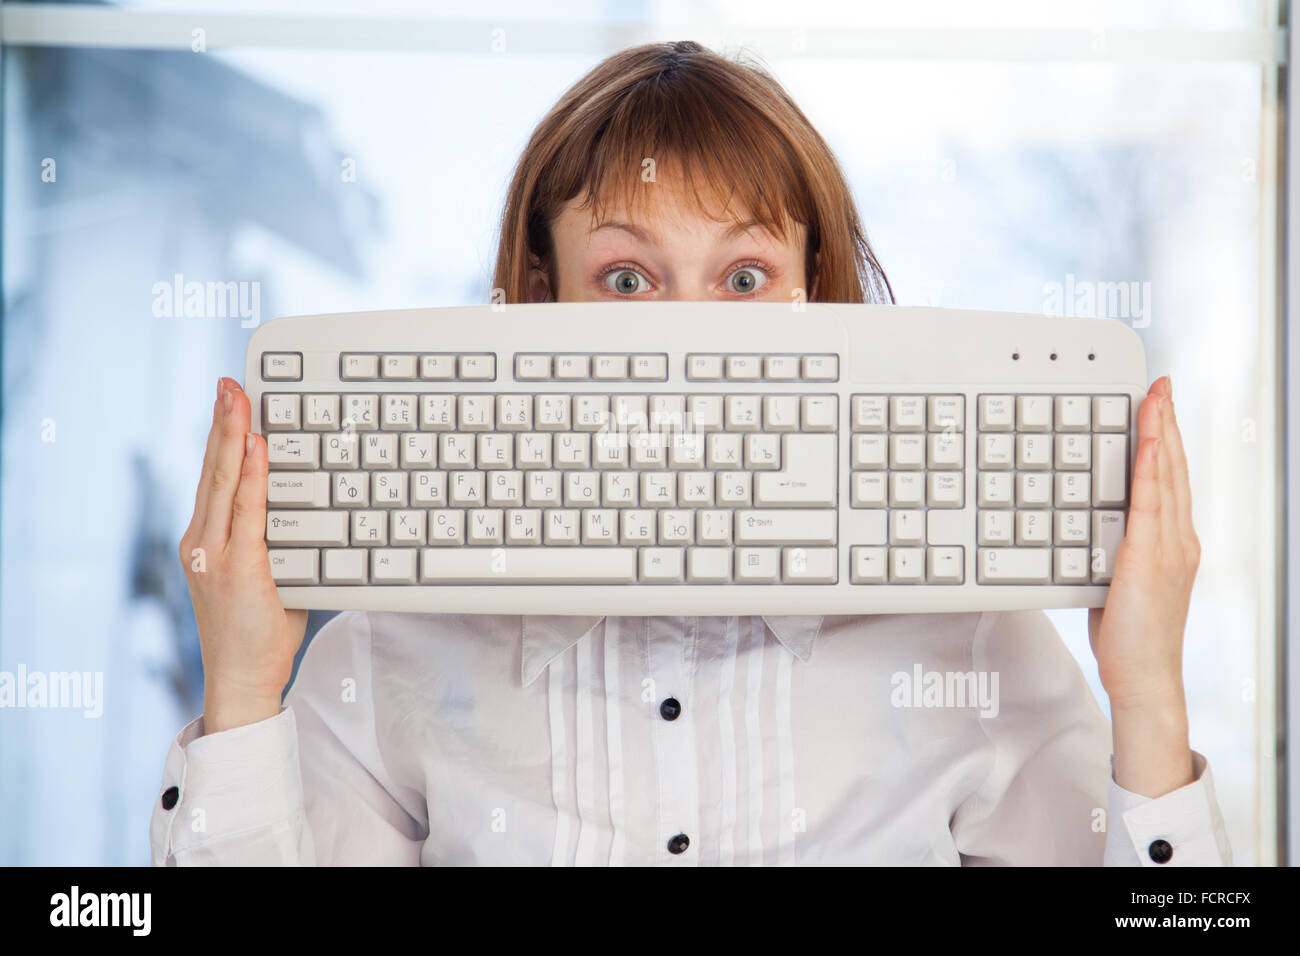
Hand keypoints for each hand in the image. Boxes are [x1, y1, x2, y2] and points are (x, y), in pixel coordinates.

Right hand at [179, 377, 307, 733]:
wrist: (242, 680)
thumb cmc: (261, 630)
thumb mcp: (273, 573)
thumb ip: (284, 539)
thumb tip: (317, 511)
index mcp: (208, 540)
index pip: (215, 477)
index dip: (221, 437)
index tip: (229, 401)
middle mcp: (203, 541)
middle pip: (213, 470)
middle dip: (221, 422)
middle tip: (229, 383)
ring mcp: (214, 556)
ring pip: (223, 483)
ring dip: (232, 437)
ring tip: (238, 399)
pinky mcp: (235, 570)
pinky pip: (247, 515)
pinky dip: (250, 478)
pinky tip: (255, 449)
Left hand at [1087, 375, 1198, 795]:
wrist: (1145, 679)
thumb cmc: (1130, 639)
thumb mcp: (1120, 585)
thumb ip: (1113, 552)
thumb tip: (1090, 533)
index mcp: (1173, 545)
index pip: (1171, 481)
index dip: (1167, 442)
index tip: (1162, 409)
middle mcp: (1178, 541)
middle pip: (1175, 470)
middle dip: (1168, 424)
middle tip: (1161, 386)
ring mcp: (1169, 549)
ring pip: (1167, 478)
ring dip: (1160, 433)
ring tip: (1156, 398)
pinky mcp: (1150, 561)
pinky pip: (1149, 505)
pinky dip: (1149, 470)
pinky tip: (1146, 443)